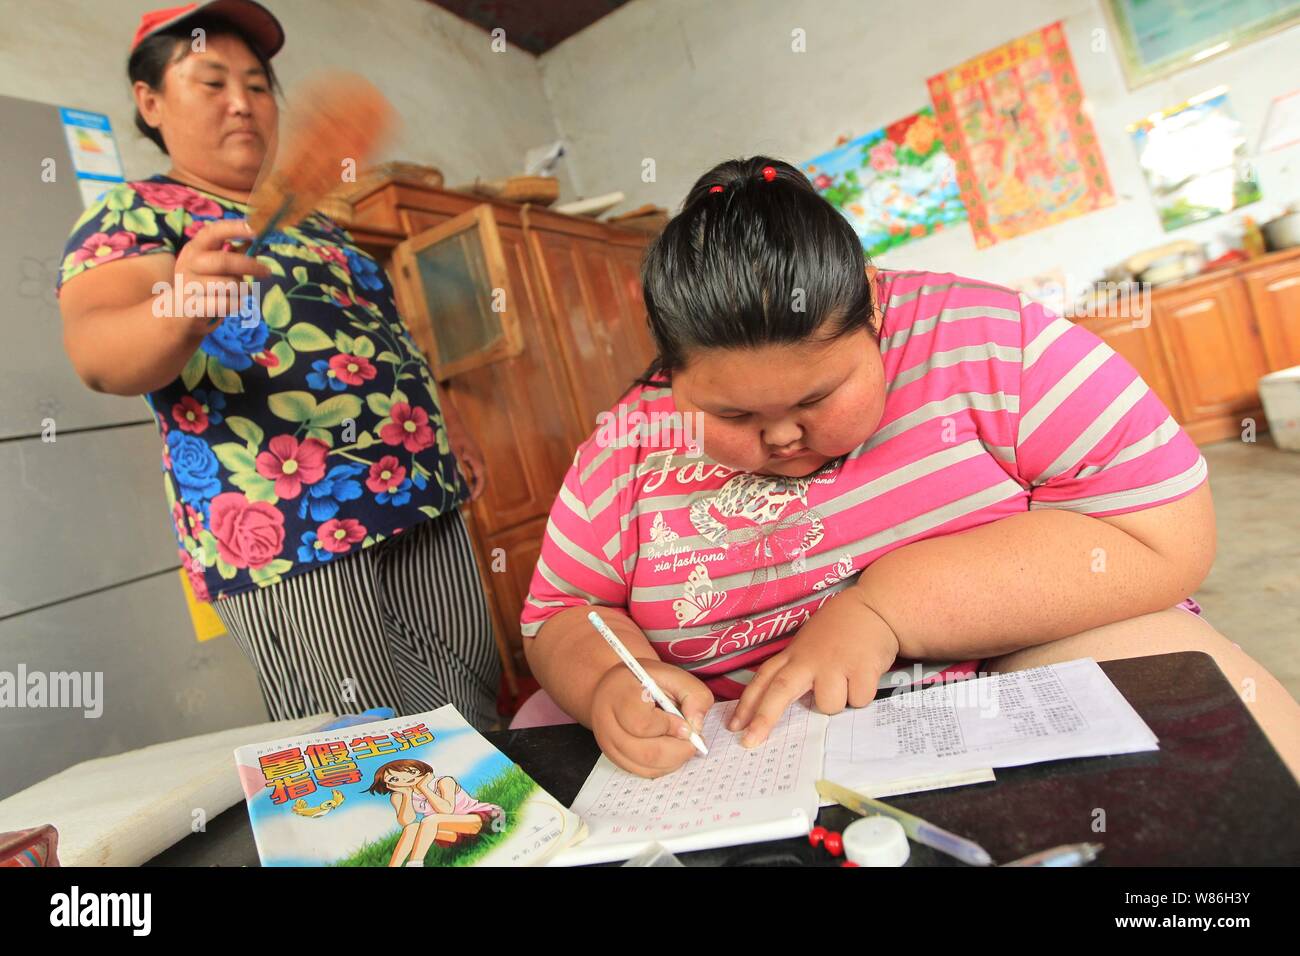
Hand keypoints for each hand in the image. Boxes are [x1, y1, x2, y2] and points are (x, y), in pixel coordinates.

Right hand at [168, 219, 270, 334]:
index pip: (213, 232)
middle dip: (250, 266)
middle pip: (224, 261)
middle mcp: (189, 263)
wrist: (177, 312)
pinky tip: (233, 304)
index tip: (255, 230)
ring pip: (229, 285)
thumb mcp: (213, 265)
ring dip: (243, 289)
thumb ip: (233, 253)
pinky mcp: (193, 306)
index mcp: (195, 248)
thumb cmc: (202, 284)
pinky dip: (236, 304)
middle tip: (267, 271)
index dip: (234, 229)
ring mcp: (188, 285)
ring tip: (240, 292)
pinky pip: (227, 304)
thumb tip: (256, 241)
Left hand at [450, 428, 486, 500]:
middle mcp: (479, 458)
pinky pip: (475, 469)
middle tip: (469, 500)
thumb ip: (458, 466)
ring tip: (467, 494)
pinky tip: (464, 482)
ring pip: (479, 474)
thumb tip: (462, 482)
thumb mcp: (452, 451)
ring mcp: (476, 455)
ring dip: (474, 484)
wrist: (452, 420)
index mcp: (476, 458)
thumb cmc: (451, 434)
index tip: (472, 499)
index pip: (481, 478)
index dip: (478, 490)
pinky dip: (471, 477)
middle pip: (482, 477)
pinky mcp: (472, 454)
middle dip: (477, 490)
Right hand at [591, 660, 713, 778]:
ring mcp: (608, 744)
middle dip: (678, 750)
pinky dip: (664, 766)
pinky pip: (644, 772)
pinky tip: (670, 750)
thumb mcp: (670, 674)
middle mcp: (607, 723)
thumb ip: (692, 694)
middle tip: (692, 740)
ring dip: (674, 760)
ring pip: (646, 767)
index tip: (685, 723)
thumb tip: (696, 726)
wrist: (612, 688)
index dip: (670, 727)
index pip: (643, 724)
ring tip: (682, 743)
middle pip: (646, 753)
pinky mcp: (614, 758)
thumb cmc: (641, 681)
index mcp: (618, 695)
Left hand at [730, 590, 899, 747]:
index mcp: (793, 654)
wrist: (873, 607)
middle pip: (780, 690)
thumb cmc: (838, 631)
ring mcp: (834, 663)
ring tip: (847, 679)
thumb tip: (785, 709)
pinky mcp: (860, 667)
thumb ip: (797, 672)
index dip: (747, 704)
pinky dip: (861, 695)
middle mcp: (809, 659)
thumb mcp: (808, 646)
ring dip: (839, 702)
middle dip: (763, 718)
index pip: (764, 679)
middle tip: (750, 741)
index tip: (734, 727)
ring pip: (828, 706)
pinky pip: (857, 700)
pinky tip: (863, 674)